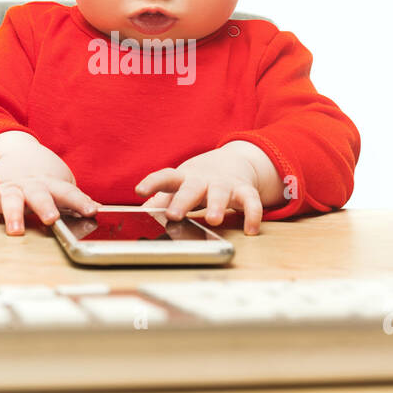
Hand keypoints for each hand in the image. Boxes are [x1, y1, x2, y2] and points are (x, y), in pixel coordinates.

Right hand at [0, 131, 98, 234]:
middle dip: (45, 206)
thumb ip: (74, 200)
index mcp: (49, 184)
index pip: (68, 192)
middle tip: (51, 218)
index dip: (80, 201)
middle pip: (38, 194)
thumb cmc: (42, 180)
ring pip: (9, 198)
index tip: (92, 210)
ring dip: (13, 213)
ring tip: (16, 230)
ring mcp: (8, 188)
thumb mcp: (60, 185)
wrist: (12, 154)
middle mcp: (29, 185)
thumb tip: (99, 210)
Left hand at [134, 142, 277, 234]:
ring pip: (221, 193)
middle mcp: (203, 180)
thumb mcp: (179, 187)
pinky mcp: (245, 190)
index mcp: (184, 179)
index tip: (140, 191)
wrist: (233, 162)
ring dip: (217, 205)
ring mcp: (225, 184)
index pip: (166, 177)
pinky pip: (251, 201)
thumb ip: (162, 199)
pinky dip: (252, 215)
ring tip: (213, 219)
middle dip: (182, 201)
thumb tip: (141, 212)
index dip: (152, 183)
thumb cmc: (198, 181)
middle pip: (191, 188)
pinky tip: (251, 230)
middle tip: (173, 215)